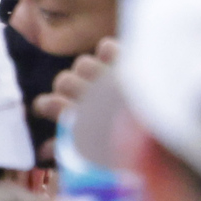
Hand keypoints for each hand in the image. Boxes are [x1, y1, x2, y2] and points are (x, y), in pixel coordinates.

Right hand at [33, 38, 117, 162]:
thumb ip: (63, 148)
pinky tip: (112, 62)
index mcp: (77, 121)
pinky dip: (107, 53)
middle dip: (68, 86)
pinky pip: (105, 46)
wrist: (159, 133)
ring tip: (96, 79)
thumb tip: (42, 151)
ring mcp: (105, 78)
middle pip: (63, 80)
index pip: (48, 106)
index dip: (47, 104)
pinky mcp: (123, 63)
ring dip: (87, 70)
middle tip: (77, 92)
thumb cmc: (121, 147)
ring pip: (82, 63)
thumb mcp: (88, 153)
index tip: (46, 107)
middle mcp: (88, 97)